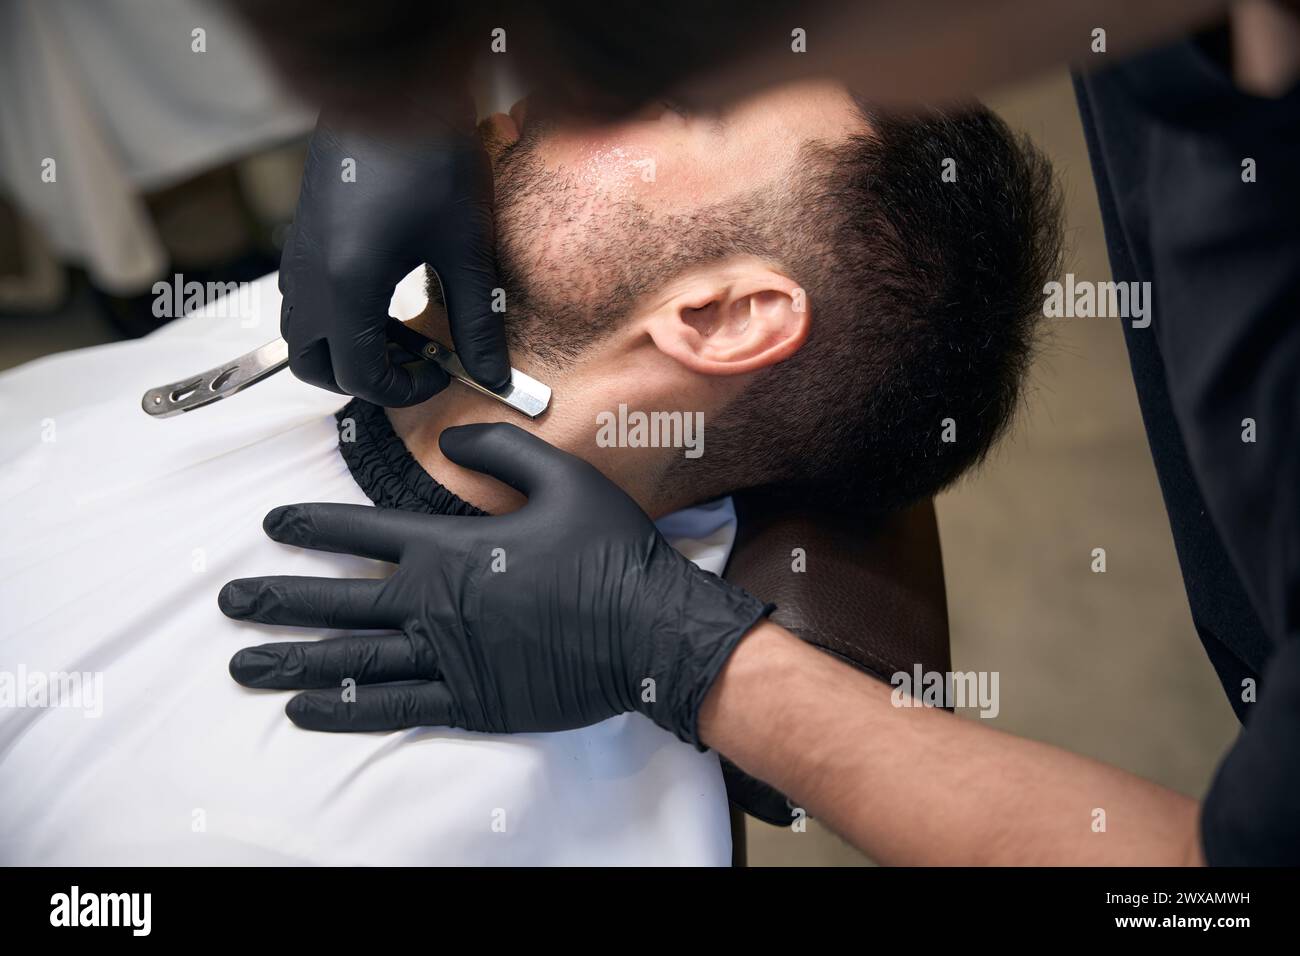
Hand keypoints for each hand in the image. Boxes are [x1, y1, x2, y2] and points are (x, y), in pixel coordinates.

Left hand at [218, 424, 770, 744]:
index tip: (275, 524)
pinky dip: (344, 710)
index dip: (313, 524)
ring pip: (351, 659)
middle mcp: (435, 603)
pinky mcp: (469, 700)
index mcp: (452, 547)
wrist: (650, 630)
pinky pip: (392, 707)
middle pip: (337, 599)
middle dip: (277, 596)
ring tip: (243, 663)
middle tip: (229, 600)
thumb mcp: (563, 479)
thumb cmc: (610, 554)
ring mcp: (447, 657)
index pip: (362, 530)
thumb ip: (501, 450)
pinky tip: (305, 711)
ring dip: (291, 660)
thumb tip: (451, 437)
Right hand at [279, 90, 508, 405]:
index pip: (359, 375)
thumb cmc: (431, 159)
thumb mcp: (465, 249)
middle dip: (361, 380)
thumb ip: (478, 322)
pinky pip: (303, 298)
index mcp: (346, 287)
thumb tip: (494, 377)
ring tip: (404, 329)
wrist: (395, 87)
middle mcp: (309, 278)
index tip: (441, 374)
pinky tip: (385, 293)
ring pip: (303, 333)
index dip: (403, 390)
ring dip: (345, 348)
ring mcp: (297, 254)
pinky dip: (335, 316)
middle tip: (414, 365)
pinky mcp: (301, 233)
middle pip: (313, 366)